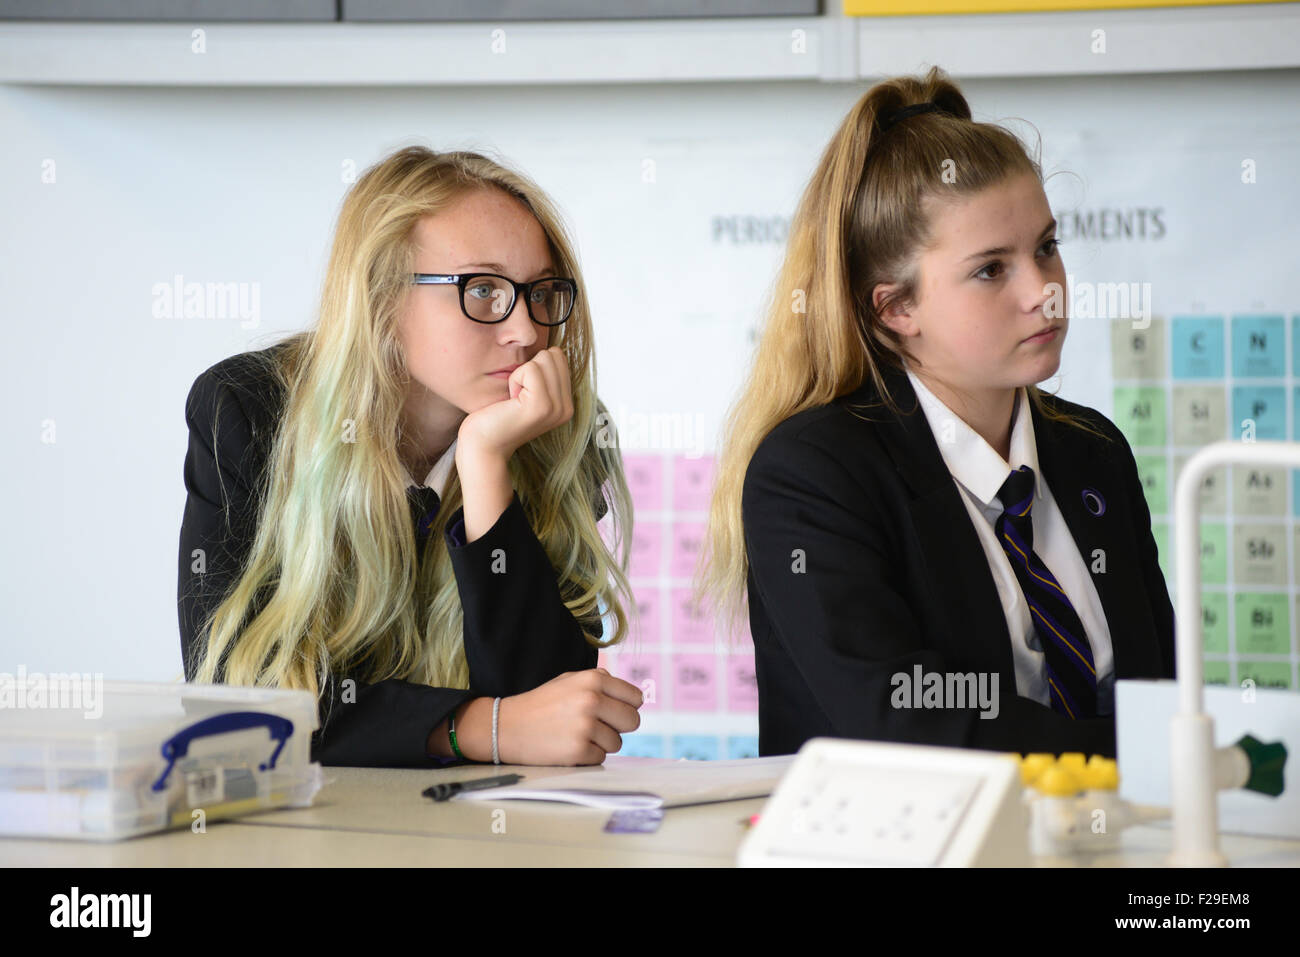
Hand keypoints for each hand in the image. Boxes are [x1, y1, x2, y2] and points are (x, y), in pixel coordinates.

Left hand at [457, 347, 573, 461]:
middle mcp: (566, 408)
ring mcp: (556, 408)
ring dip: (521, 374)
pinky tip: (510, 400)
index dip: (534, 367)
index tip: (522, 393)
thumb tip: (551, 351)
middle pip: (554, 355)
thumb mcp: (527, 394)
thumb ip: (544, 376)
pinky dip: (515, 379)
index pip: (559, 357)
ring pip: (544, 359)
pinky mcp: (541, 405)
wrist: (482, 445)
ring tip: (514, 399)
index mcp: (566, 404)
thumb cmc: (496, 417)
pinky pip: (530, 369)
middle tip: (516, 396)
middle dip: (529, 368)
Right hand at [497, 668, 642, 765]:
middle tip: (598, 727)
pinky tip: (568, 747)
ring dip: (601, 743)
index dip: (626, 707)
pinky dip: (588, 756)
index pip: (635, 698)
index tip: (615, 712)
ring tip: (576, 735)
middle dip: (618, 727)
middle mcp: (592, 700)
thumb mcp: (570, 680)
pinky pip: (600, 758)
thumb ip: (601, 682)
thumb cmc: (542, 703)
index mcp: (593, 679)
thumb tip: (636, 697)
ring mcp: (585, 726)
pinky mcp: (578, 751)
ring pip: (617, 743)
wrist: (506, 726)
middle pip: (633, 721)